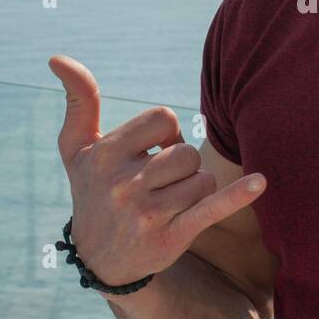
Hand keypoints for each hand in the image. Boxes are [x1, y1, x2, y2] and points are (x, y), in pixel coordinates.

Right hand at [47, 54, 265, 286]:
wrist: (101, 260)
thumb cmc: (93, 191)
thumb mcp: (77, 149)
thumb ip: (78, 101)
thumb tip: (58, 57)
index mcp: (105, 156)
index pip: (164, 119)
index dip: (164, 134)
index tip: (149, 153)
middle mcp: (123, 185)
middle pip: (186, 151)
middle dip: (181, 165)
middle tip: (159, 185)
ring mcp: (148, 213)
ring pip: (202, 178)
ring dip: (194, 189)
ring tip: (169, 203)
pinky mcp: (172, 237)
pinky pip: (212, 209)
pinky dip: (237, 196)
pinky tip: (260, 182)